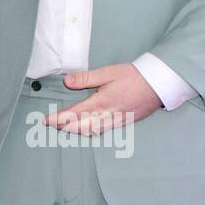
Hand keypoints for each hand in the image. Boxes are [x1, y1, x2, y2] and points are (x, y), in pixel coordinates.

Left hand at [44, 63, 163, 132]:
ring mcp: (115, 122)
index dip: (58, 119)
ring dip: (76, 131)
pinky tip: (85, 129)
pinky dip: (90, 132)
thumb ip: (86, 78)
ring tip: (63, 128)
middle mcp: (106, 116)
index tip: (46, 121)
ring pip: (90, 132)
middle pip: (80, 127)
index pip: (74, 114)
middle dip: (64, 127)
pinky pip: (102, 131)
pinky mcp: (123, 123)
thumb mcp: (108, 73)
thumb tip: (67, 82)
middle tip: (51, 125)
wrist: (158, 85)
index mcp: (101, 103)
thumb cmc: (134, 76)